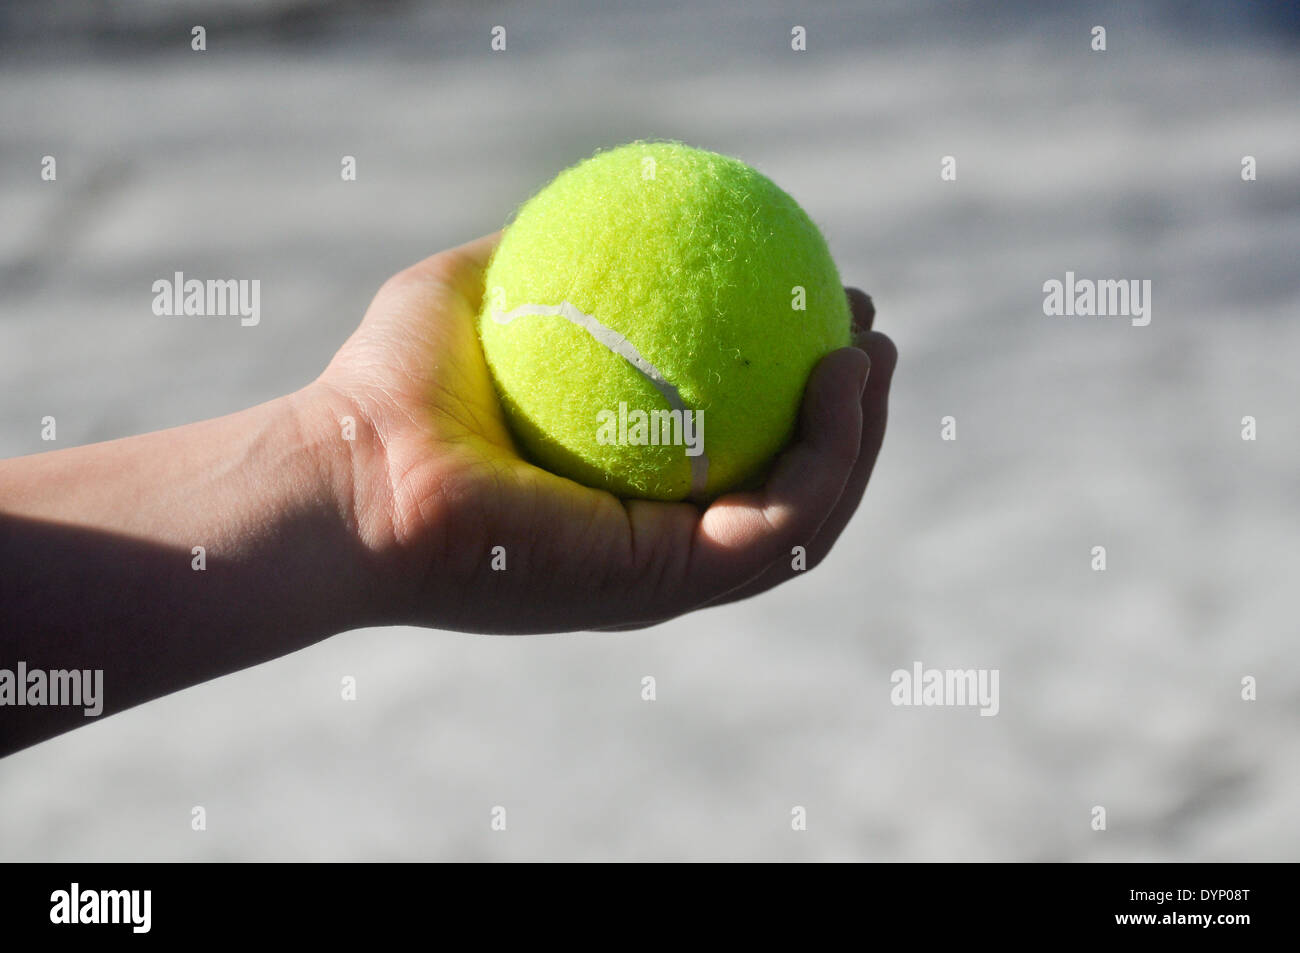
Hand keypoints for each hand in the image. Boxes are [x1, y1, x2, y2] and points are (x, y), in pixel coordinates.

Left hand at [313, 234, 896, 632]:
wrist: (346, 468)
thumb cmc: (386, 389)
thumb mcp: (470, 291)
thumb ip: (537, 258)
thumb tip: (597, 209)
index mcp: (625, 500)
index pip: (738, 457)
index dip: (793, 397)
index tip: (822, 317)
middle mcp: (656, 546)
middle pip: (791, 495)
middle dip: (851, 423)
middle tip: (868, 338)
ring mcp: (667, 574)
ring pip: (807, 519)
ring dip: (859, 439)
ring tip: (872, 354)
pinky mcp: (669, 583)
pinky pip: (781, 523)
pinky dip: (828, 455)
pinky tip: (836, 375)